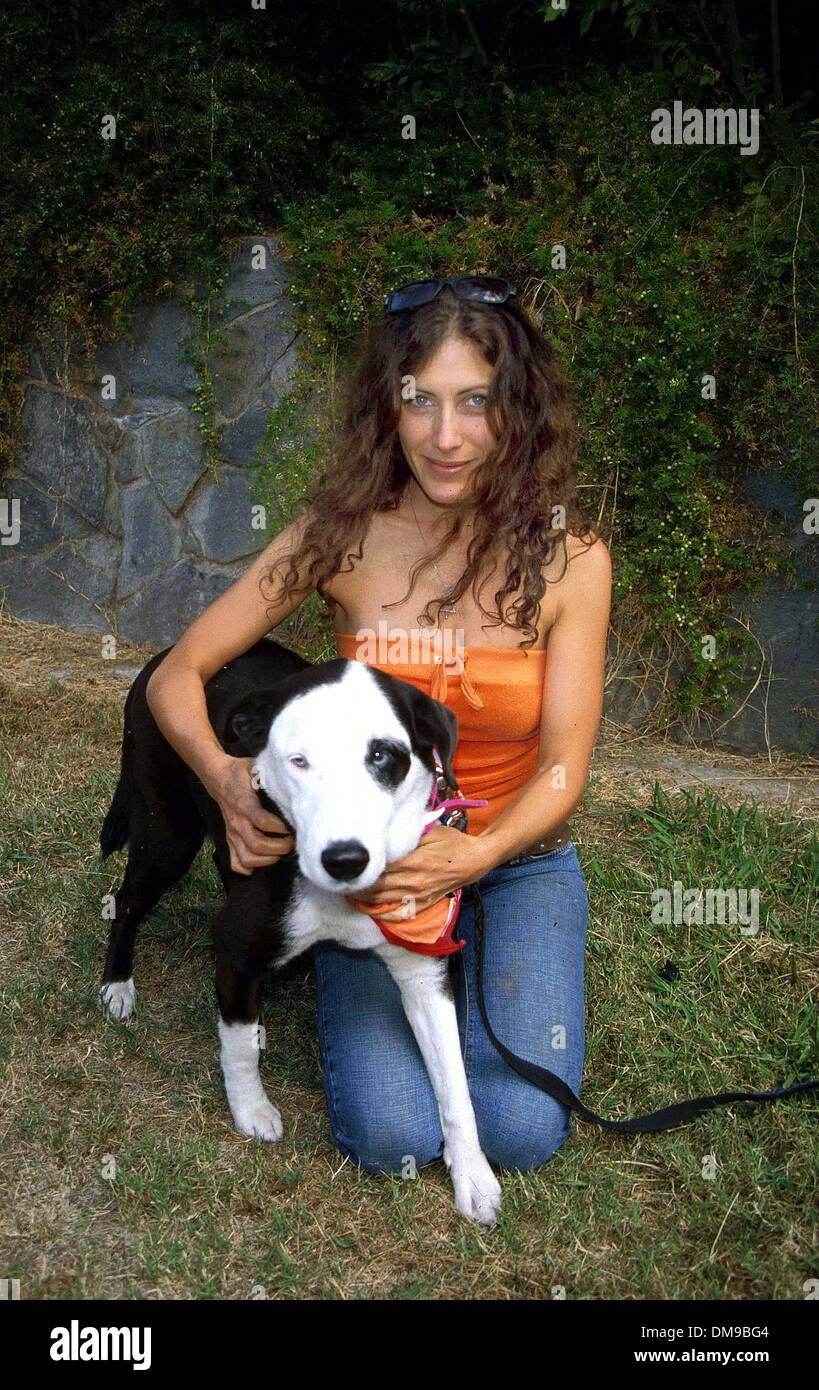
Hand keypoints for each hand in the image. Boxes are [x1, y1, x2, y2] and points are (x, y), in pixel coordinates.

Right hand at [208, 756, 293, 874]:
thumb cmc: (241, 772)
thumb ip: (271, 773)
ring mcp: (231, 833)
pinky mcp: (229, 839)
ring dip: (267, 860)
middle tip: (292, 842)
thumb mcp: (255, 766)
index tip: (293, 826)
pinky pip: (235, 863)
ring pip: (247, 858)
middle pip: (256, 844)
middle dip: (279, 847)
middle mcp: (236, 822)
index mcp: (244, 804)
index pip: (263, 821)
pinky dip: (248, 868)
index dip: (280, 827)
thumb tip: (291, 777)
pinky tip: (262, 861)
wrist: (218, 777)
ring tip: (280, 852)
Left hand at [350, 825, 493, 922]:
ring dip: (362, 899)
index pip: (380, 867)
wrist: (474, 861)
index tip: (347, 865)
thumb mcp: (430, 831)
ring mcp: (419, 895)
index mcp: (416, 861)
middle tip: (340, 880)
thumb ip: (407, 835)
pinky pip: (397, 914)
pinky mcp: (423, 904)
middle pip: (376, 886)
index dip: (361, 868)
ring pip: (382, 901)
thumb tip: (383, 837)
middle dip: (356, 885)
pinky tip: (368, 908)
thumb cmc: (452, 842)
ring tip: (348, 892)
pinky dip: (380, 914)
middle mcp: (415, 881)